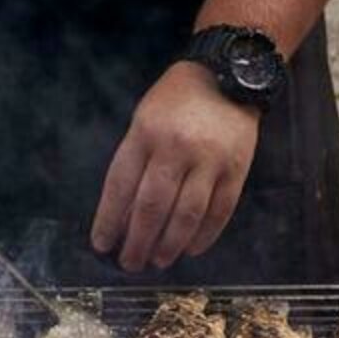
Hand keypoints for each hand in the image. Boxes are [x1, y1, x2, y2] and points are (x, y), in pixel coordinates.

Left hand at [90, 64, 259, 273]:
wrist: (228, 75)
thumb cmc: (177, 99)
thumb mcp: (144, 118)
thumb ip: (135, 159)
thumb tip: (122, 212)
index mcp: (146, 133)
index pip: (121, 184)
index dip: (109, 219)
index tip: (101, 244)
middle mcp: (176, 147)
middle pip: (152, 206)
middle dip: (137, 241)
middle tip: (129, 263)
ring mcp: (209, 160)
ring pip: (186, 215)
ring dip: (169, 245)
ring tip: (157, 260)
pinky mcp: (236, 169)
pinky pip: (219, 211)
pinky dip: (204, 235)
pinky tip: (190, 249)